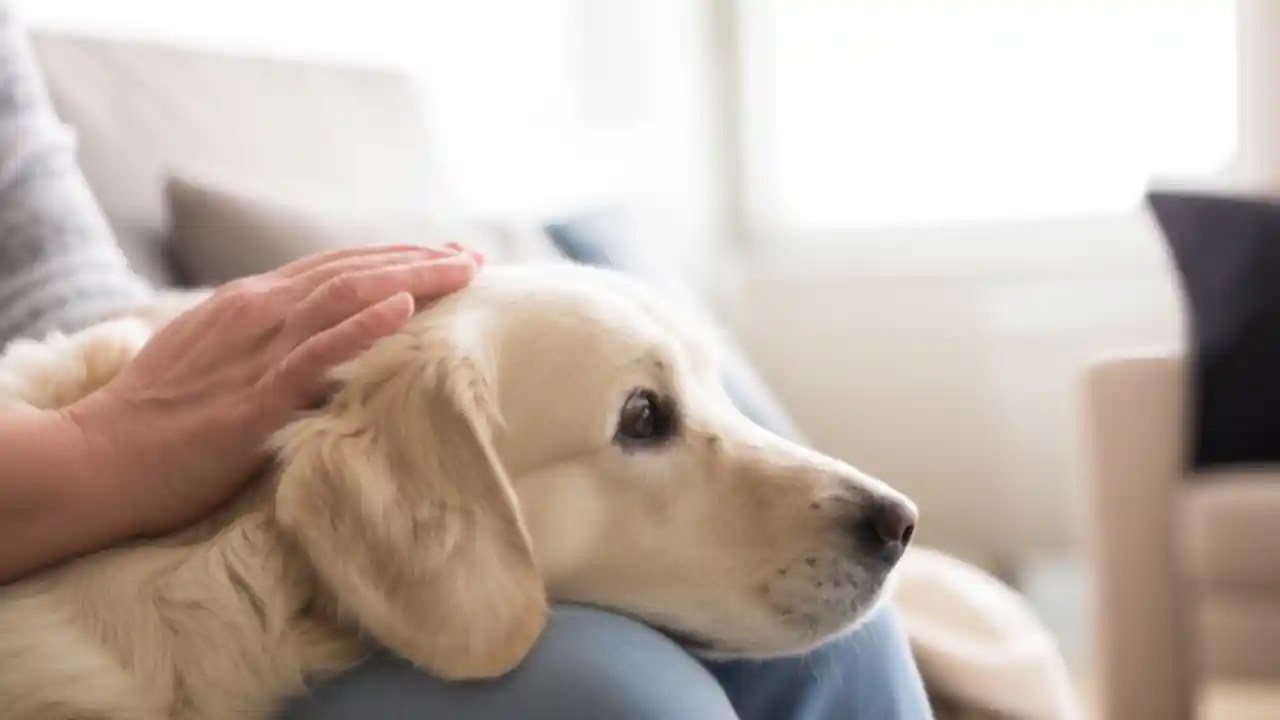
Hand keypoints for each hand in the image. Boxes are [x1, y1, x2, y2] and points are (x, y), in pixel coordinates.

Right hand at [65, 244, 481, 536]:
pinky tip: (404, 307)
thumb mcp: (214, 356)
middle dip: (419, 258)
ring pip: (345, 295)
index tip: (444, 255)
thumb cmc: (157, 417)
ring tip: (463, 270)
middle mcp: (258, 311)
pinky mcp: (256, 399)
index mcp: (250, 301)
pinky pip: (317, 351)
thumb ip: (264, 340)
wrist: (99, 459)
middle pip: (353, 268)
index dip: (395, 256)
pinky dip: (362, 324)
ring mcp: (257, 351)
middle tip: (475, 258)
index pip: (337, 265)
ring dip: (412, 277)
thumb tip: (316, 338)